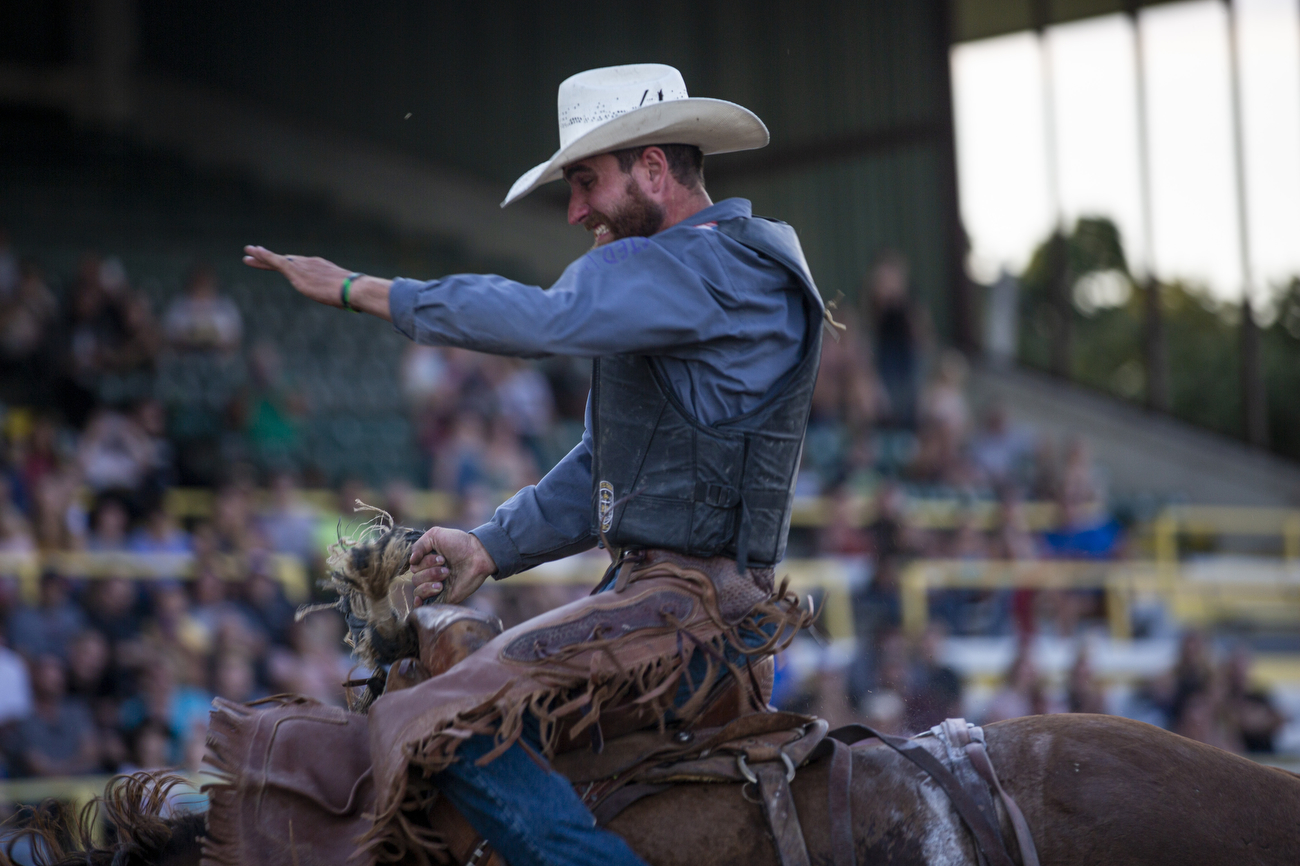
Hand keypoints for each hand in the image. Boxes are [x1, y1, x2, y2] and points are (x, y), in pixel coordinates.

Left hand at [242, 245, 393, 318]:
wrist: (354, 289)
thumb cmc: (355, 295)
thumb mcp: (346, 294)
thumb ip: (344, 296)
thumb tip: (355, 305)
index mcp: (321, 268)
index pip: (300, 265)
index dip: (287, 263)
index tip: (279, 263)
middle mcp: (310, 263)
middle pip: (286, 260)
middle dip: (269, 258)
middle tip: (254, 253)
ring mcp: (302, 267)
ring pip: (277, 260)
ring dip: (261, 257)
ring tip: (247, 254)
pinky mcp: (296, 273)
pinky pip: (276, 262)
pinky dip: (264, 257)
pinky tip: (253, 253)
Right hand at [409, 526, 496, 604]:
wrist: (478, 556)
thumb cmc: (459, 544)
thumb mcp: (435, 535)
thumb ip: (419, 545)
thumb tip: (410, 561)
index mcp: (426, 561)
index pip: (414, 567)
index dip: (425, 562)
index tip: (442, 558)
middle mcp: (429, 574)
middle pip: (415, 579)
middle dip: (431, 572)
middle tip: (447, 567)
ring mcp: (435, 587)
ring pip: (418, 590)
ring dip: (430, 582)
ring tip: (446, 576)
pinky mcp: (442, 598)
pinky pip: (423, 605)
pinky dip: (418, 603)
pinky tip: (420, 600)